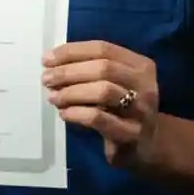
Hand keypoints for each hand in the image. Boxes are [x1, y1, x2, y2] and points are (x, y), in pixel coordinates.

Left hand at [43, 40, 160, 169]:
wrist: (147, 145)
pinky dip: (77, 113)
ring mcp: (141, 110)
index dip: (72, 51)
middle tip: (46, 79)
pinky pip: (99, 118)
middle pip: (103, 68)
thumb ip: (91, 70)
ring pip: (103, 91)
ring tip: (53, 97)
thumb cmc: (123, 108)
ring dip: (71, 92)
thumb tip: (53, 63)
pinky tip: (64, 114)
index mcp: (140, 65)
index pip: (103, 49)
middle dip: (69, 72)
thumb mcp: (115, 83)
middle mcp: (145, 84)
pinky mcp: (131, 134)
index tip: (47, 59)